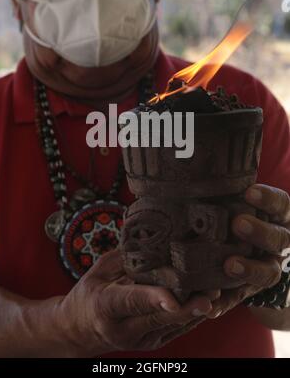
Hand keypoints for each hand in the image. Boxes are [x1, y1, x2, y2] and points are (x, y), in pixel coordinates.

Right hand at [59, 249, 214, 355]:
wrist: (80, 331)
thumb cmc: (89, 293)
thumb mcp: (99, 270)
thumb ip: (126, 258)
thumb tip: (153, 234)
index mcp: (106, 307)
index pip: (131, 301)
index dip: (153, 299)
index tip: (174, 299)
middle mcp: (124, 329)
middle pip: (160, 318)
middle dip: (188, 307)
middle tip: (211, 292)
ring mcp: (141, 340)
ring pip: (175, 326)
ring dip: (198, 310)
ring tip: (220, 290)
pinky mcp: (154, 342)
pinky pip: (179, 328)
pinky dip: (195, 314)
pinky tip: (212, 298)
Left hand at [207, 184, 289, 318]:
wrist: (262, 259)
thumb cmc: (248, 221)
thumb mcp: (249, 207)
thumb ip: (232, 197)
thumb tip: (197, 171)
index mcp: (279, 218)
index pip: (281, 205)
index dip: (268, 199)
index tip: (249, 192)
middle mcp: (281, 244)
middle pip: (278, 239)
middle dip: (260, 232)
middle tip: (239, 223)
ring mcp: (270, 269)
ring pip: (267, 273)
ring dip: (248, 269)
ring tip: (229, 265)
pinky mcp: (253, 291)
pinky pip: (241, 299)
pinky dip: (226, 303)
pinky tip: (211, 307)